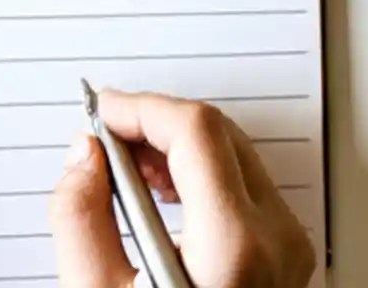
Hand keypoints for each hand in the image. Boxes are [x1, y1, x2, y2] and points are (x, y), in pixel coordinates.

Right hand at [50, 91, 315, 287]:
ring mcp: (288, 251)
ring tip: (124, 163)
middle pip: (219, 134)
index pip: (194, 130)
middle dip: (155, 120)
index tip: (100, 111)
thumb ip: (79, 218)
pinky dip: (198, 174)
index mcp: (234, 244)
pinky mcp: (285, 261)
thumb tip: (81, 160)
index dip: (139, 107)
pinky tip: (159, 189)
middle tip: (105, 132)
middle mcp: (275, 240)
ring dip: (176, 146)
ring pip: (235, 156)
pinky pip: (244, 189)